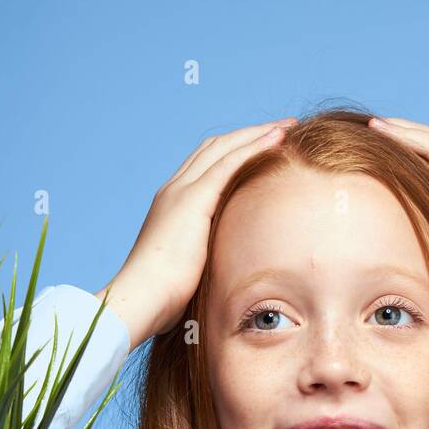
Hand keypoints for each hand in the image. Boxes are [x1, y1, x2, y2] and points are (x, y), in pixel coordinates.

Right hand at [95, 117, 298, 346]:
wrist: (140, 300)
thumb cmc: (161, 301)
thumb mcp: (189, 275)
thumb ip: (205, 265)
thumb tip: (223, 281)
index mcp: (171, 207)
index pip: (205, 167)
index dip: (233, 154)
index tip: (261, 150)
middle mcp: (173, 191)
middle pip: (215, 148)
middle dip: (248, 135)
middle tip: (281, 129)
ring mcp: (181, 192)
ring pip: (224, 148)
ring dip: (257, 133)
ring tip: (287, 127)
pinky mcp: (193, 200)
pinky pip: (230, 162)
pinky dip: (255, 146)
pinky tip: (278, 138)